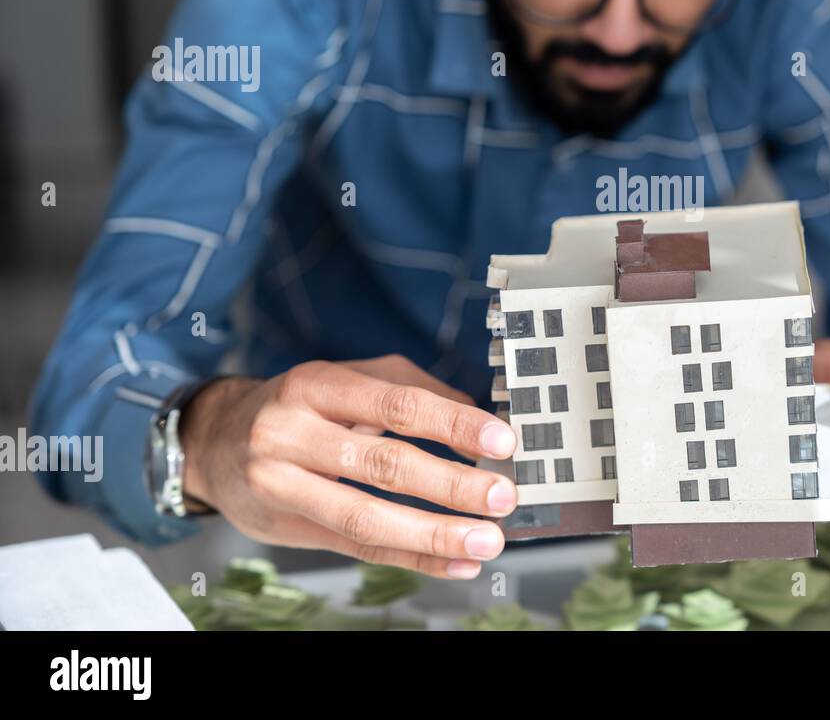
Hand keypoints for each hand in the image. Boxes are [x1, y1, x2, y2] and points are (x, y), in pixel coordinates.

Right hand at [179, 354, 517, 578]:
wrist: (215, 441)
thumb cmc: (298, 406)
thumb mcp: (347, 379)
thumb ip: (411, 389)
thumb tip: (480, 415)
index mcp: (317, 385)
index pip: (397, 404)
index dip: (454, 423)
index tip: (502, 441)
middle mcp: (291, 433)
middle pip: (383, 463)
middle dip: (452, 484)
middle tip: (502, 496)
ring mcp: (283, 484)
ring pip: (367, 515)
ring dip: (435, 533)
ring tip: (486, 540)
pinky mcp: (287, 526)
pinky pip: (357, 548)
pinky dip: (413, 557)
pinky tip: (455, 563)